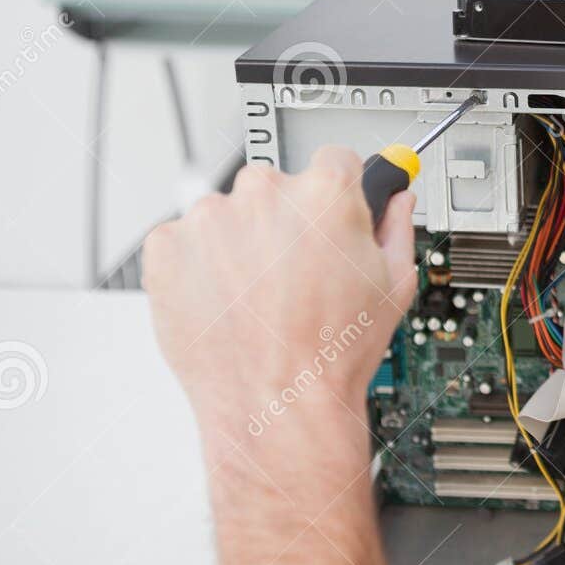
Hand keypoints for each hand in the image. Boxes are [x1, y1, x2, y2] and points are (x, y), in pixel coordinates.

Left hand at [143, 146, 416, 501]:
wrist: (276, 403)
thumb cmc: (333, 354)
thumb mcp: (393, 287)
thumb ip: (396, 228)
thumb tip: (397, 202)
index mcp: (325, 194)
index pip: (335, 160)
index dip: (339, 190)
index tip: (332, 211)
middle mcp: (264, 194)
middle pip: (276, 185)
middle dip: (285, 220)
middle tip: (295, 271)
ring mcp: (209, 219)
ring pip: (227, 214)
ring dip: (239, 243)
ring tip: (259, 296)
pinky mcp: (167, 248)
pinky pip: (184, 241)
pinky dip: (199, 266)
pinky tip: (227, 301)